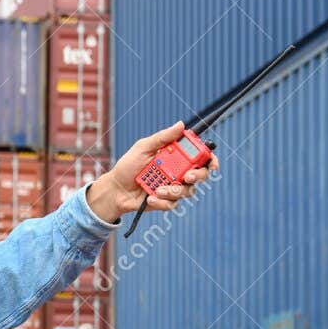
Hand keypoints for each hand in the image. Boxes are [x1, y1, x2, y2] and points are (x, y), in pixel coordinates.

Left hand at [85, 121, 216, 222]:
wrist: (115, 190)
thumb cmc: (128, 167)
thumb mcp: (143, 148)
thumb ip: (162, 138)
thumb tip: (181, 124)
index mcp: (176, 156)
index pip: (200, 156)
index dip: (210, 159)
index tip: (211, 164)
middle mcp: (178, 171)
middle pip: (201, 174)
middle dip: (197, 176)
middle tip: (186, 177)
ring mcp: (173, 186)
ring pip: (188, 191)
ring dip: (173, 190)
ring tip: (156, 189)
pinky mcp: (166, 201)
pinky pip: (173, 203)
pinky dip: (162, 202)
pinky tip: (149, 198)